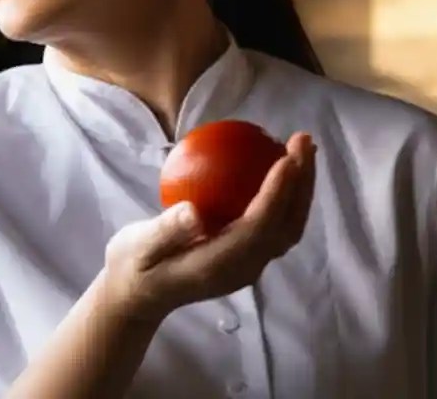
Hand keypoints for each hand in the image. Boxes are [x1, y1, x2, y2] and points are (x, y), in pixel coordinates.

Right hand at [101, 132, 317, 321]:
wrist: (137, 296)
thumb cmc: (134, 266)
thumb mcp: (138, 248)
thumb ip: (165, 232)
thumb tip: (193, 211)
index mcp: (220, 265)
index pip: (259, 226)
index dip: (277, 193)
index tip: (287, 157)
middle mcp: (243, 267)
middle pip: (286, 225)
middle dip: (302, 183)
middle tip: (302, 139)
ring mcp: (249, 264)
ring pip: (288, 225)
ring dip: (301, 187)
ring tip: (302, 146)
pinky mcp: (247, 256)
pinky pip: (276, 222)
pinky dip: (287, 193)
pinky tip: (279, 163)